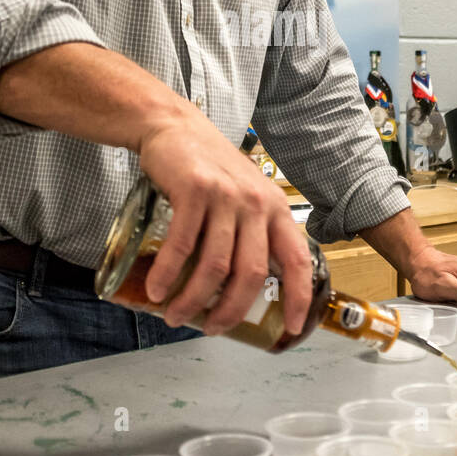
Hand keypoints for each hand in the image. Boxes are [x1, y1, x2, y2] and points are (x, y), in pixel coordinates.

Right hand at [136, 103, 313, 336]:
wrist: (174, 127)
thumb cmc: (209, 167)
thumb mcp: (244, 194)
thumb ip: (251, 231)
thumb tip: (243, 285)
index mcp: (275, 208)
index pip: (296, 259)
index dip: (299, 297)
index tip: (291, 327)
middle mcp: (256, 203)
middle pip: (251, 273)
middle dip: (231, 310)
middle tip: (212, 329)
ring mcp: (226, 196)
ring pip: (216, 266)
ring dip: (194, 299)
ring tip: (175, 315)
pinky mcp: (195, 191)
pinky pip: (183, 245)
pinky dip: (168, 274)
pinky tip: (157, 290)